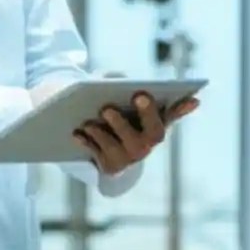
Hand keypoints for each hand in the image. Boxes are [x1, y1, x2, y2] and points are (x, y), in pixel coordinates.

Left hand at [72, 90, 200, 174]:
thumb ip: (126, 85)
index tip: (142, 94)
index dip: (171, 106)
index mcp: (159, 120)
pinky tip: (77, 133)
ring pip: (118, 148)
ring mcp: (131, 156)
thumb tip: (117, 82)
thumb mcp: (127, 98)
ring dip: (102, 135)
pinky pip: (99, 156)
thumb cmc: (124, 112)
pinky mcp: (112, 167)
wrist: (113, 145)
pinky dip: (88, 144)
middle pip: (147, 134)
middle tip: (106, 108)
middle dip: (126, 121)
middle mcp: (149, 142)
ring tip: (88, 123)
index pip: (172, 113)